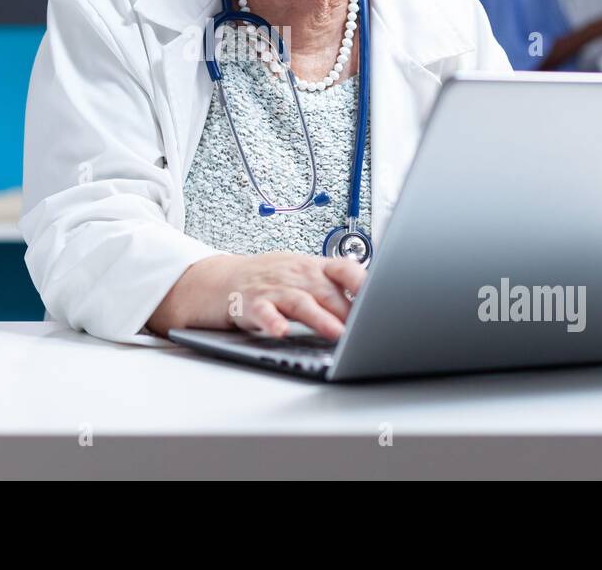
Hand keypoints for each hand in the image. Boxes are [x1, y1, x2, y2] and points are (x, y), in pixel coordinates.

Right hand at [147, 251, 367, 339]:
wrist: (216, 280)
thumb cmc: (265, 281)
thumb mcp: (300, 277)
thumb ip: (332, 291)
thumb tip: (372, 309)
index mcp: (311, 267)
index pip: (345, 269)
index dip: (365, 282)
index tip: (385, 297)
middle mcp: (295, 274)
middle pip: (327, 291)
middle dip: (349, 312)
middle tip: (368, 329)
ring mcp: (272, 288)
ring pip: (301, 301)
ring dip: (321, 318)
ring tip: (337, 334)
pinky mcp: (250, 303)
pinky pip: (263, 312)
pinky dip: (272, 322)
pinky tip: (279, 332)